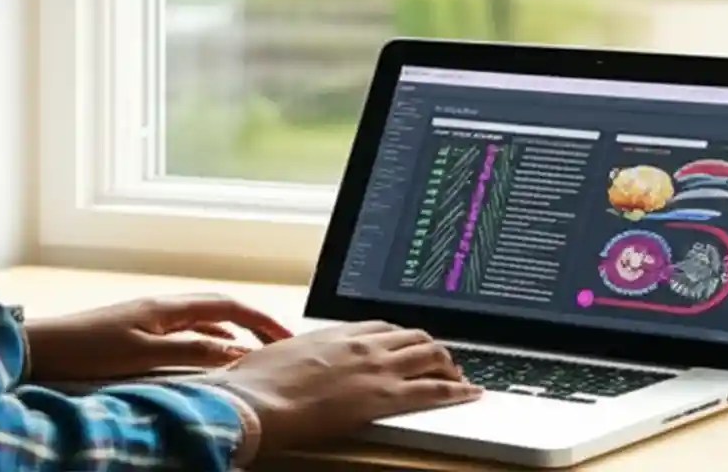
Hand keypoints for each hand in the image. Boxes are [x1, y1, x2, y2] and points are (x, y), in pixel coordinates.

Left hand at [24, 295, 292, 381]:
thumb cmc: (88, 349)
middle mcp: (164, 306)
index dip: (261, 320)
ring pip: (204, 320)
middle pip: (221, 308)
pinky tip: (210, 357)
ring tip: (254, 353)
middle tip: (280, 344)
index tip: (287, 337)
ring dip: (233, 332)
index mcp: (169, 306)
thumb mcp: (145, 353)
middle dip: (254, 323)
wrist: (39, 347)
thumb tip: (237, 350)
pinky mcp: (138, 331)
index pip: (229, 305)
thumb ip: (192, 350)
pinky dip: (209, 340)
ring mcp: (150, 317)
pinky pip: (187, 331)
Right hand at [201, 321, 481, 455]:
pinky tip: (470, 391)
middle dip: (430, 347)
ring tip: (458, 374)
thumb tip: (290, 362)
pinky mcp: (385, 396)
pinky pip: (433, 390)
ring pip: (429, 355)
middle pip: (412, 336)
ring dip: (447, 364)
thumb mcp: (277, 356)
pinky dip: (457, 390)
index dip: (400, 336)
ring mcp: (377, 367)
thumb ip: (297, 355)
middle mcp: (362, 344)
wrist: (257, 401)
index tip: (407, 342)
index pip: (382, 327)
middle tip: (440, 359)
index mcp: (336, 332)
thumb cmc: (257, 384)